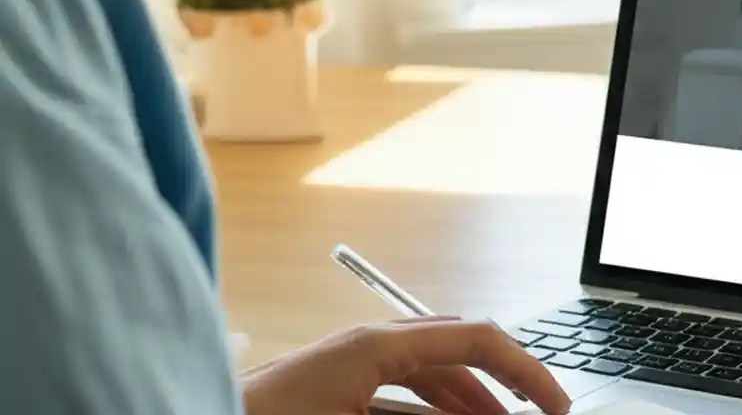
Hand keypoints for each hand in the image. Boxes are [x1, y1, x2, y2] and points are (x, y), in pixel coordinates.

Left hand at [241, 317, 570, 414]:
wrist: (183, 413)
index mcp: (375, 345)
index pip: (475, 337)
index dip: (525, 369)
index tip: (555, 404)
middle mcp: (363, 345)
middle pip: (454, 352)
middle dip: (500, 386)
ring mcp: (344, 365)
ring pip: (427, 375)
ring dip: (465, 405)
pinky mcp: (328, 388)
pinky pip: (396, 393)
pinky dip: (428, 412)